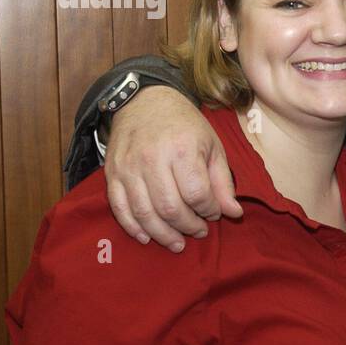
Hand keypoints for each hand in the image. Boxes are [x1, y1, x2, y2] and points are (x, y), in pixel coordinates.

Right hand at [104, 86, 241, 250]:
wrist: (144, 102)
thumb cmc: (185, 126)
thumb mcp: (212, 147)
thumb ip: (223, 182)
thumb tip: (234, 214)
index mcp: (182, 150)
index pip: (197, 194)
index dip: (208, 211)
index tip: (213, 214)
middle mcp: (152, 159)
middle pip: (170, 208)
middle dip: (188, 226)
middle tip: (198, 232)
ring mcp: (128, 167)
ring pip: (144, 213)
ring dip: (162, 234)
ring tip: (177, 243)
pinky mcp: (112, 174)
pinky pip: (119, 208)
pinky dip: (133, 227)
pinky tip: (147, 237)